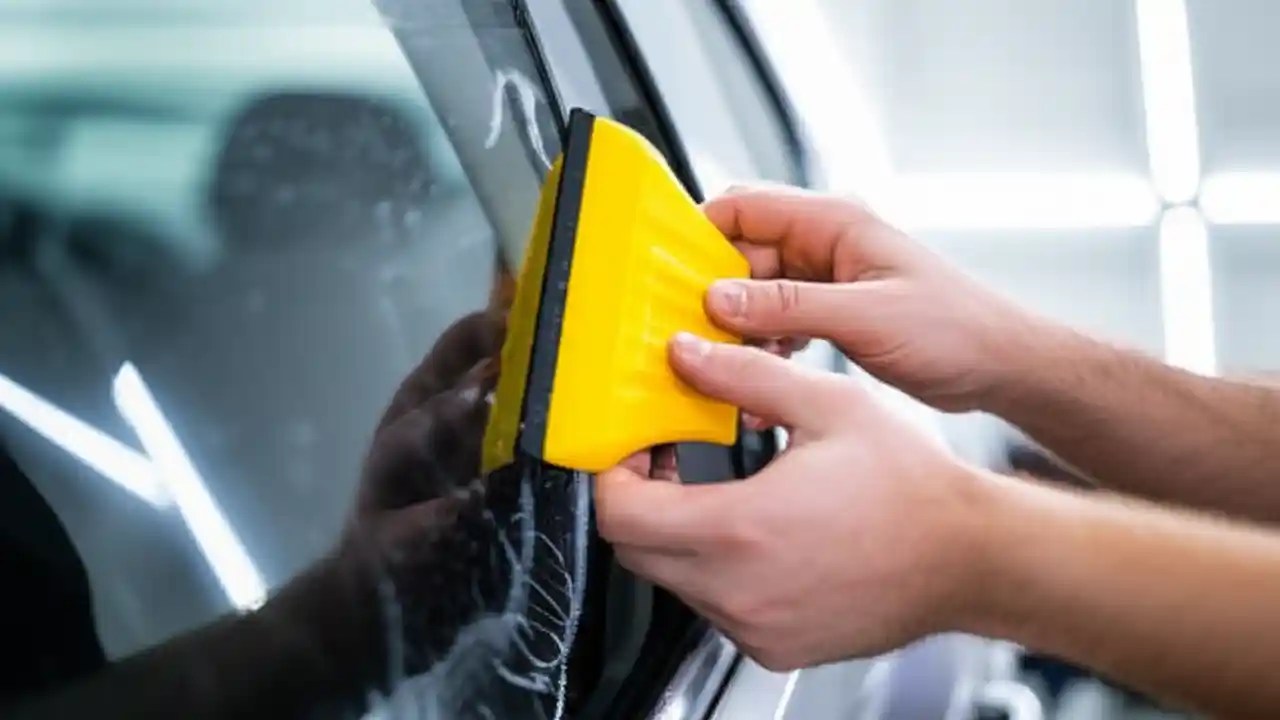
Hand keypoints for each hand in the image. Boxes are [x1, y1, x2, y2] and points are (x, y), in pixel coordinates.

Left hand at [595, 334, 992, 670]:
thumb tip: (685, 355)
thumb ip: (742, 377)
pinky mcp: (774, 648)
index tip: (633, 452)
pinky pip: (716, 608)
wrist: (970, 558)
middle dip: (640, 503)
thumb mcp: (826, 405)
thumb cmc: (911, 486)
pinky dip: (717, 573)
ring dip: (679, 536)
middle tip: (670, 464)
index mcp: (739, 529)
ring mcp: (755, 628)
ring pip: (674, 581)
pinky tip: (759, 537)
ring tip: (723, 493)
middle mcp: (738, 591)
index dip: (613, 477)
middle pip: (636, 552)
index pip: (621, 516)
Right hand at [702, 186, 1042, 410]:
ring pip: (755, 292)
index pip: (745, 206)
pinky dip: (762, 346)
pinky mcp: (831, 314)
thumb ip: (788, 307)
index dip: (700, 231)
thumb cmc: (955, 328)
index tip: (666, 267)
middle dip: (713, 291)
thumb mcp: (863, 317)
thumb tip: (720, 299)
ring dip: (736, 325)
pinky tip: (758, 377)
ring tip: (723, 361)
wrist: (999, 366)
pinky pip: (777, 321)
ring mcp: (827, 280)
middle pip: (742, 253)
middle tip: (689, 329)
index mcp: (834, 223)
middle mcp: (826, 244)